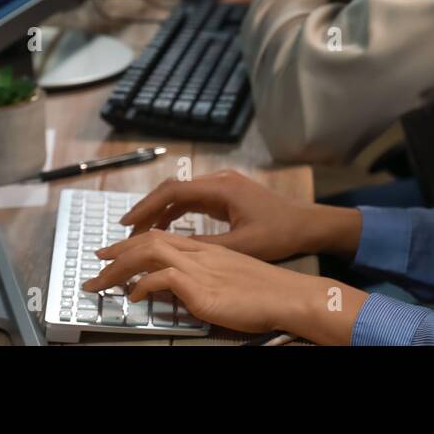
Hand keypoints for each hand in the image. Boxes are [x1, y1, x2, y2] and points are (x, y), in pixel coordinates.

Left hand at [83, 230, 366, 342]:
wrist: (289, 296)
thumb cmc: (266, 293)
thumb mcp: (230, 280)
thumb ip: (205, 279)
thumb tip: (178, 287)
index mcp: (209, 249)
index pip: (162, 237)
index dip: (133, 243)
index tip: (114, 253)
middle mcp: (202, 252)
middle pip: (149, 240)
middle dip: (117, 251)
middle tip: (96, 263)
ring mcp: (201, 267)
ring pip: (149, 252)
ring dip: (119, 267)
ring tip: (101, 281)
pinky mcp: (202, 287)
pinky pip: (161, 279)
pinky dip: (142, 286)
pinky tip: (133, 297)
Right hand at [119, 170, 359, 262]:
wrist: (307, 224)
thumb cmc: (279, 234)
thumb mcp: (240, 246)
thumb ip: (204, 248)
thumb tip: (169, 252)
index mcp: (222, 188)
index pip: (173, 191)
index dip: (146, 206)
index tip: (125, 223)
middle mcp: (220, 180)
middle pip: (174, 189)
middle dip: (148, 208)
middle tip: (126, 230)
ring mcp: (224, 185)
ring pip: (182, 194)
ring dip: (160, 211)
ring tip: (140, 232)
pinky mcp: (227, 194)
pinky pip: (194, 200)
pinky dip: (176, 212)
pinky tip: (164, 229)